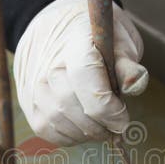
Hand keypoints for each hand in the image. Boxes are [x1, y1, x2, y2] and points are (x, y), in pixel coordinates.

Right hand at [14, 0, 147, 145]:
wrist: (53, 27)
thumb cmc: (93, 36)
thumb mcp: (117, 39)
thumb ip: (127, 63)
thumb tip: (136, 83)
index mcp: (73, 44)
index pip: (86, 82)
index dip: (109, 108)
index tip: (124, 119)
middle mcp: (46, 66)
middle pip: (74, 108)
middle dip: (102, 124)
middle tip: (117, 124)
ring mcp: (34, 87)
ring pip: (62, 124)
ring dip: (89, 133)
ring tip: (103, 124)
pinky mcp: (28, 105)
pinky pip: (50, 132)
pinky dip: (73, 136)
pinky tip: (85, 125)